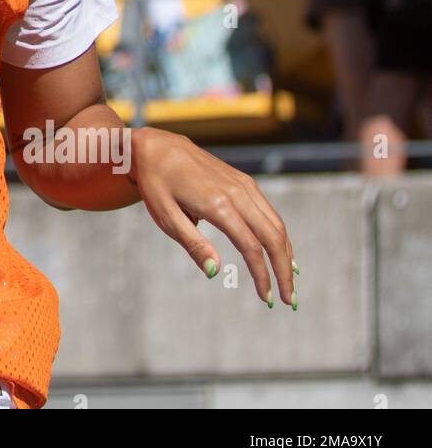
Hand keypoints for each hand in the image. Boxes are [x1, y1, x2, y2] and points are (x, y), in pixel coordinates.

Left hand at [128, 127, 296, 307]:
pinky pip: (268, 212)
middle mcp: (237, 193)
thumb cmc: (157, 184)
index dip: (262, 275)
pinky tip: (281, 252)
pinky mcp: (244, 181)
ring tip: (289, 281)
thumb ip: (193, 244)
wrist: (157, 148)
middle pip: (273, 236)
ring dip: (286, 254)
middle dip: (284, 270)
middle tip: (289, 299)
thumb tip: (216, 272)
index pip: (251, 247)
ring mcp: (243, 184)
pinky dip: (279, 235)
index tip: (267, 299)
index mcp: (217, 204)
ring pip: (276, 224)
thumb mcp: (166, 217)